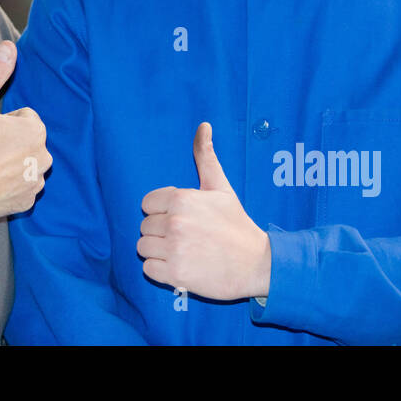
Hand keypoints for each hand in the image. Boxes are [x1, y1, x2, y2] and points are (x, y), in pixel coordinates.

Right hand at [0, 41, 51, 221]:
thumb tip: (9, 47)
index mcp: (35, 131)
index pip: (25, 118)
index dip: (3, 122)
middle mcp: (43, 158)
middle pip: (28, 141)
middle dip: (11, 143)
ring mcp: (35, 182)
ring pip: (26, 164)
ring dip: (12, 163)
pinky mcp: (26, 202)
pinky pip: (23, 187)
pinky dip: (10, 185)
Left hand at [136, 122, 270, 299]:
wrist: (258, 264)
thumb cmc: (236, 224)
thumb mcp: (221, 188)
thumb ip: (206, 156)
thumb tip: (203, 125)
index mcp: (181, 198)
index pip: (147, 204)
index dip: (162, 211)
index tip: (181, 219)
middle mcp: (175, 222)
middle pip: (145, 226)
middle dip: (161, 232)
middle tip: (186, 237)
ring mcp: (174, 249)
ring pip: (143, 247)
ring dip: (158, 251)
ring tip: (181, 252)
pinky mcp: (175, 275)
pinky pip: (148, 269)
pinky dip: (161, 271)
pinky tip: (180, 267)